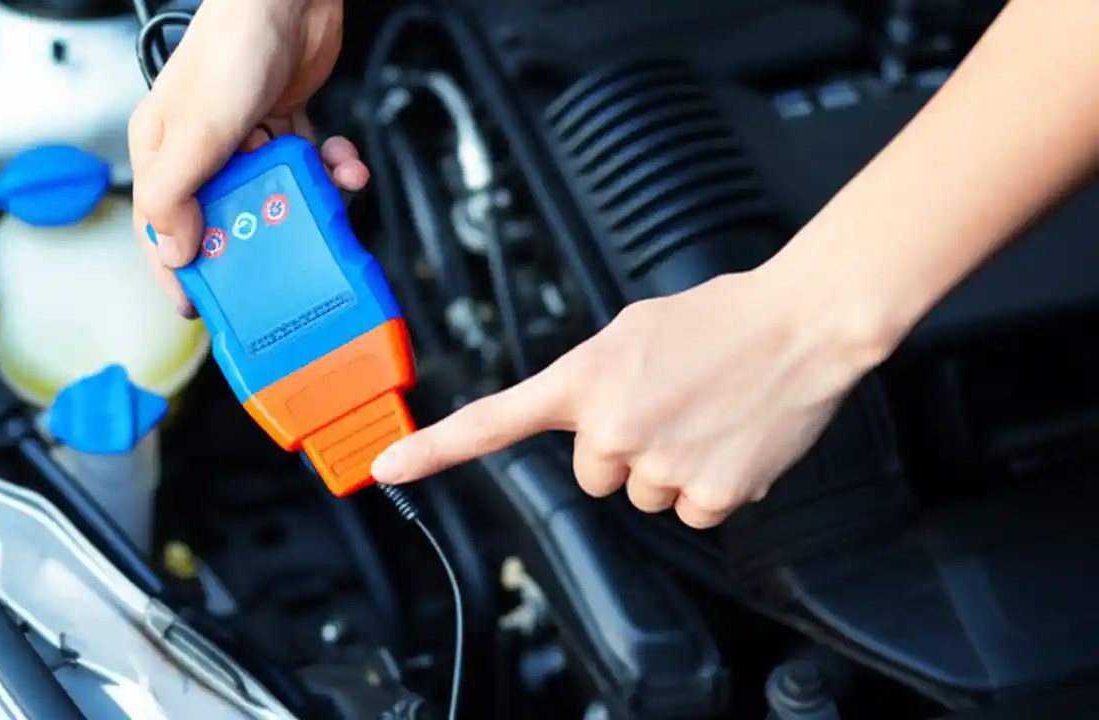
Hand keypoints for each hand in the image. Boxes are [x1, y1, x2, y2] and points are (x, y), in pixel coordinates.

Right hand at [128, 0, 366, 316]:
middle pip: (221, 216)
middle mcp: (200, 148)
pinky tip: (344, 164)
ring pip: (273, 193)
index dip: (176, 269)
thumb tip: (174, 251)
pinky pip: (308, 164)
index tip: (199, 306)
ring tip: (324, 198)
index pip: (160, 225)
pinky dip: (331, 167)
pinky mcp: (285, 123)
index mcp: (162, 151)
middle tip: (281, 258)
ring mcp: (245, 137)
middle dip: (254, 238)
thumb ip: (176, 194)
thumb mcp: (195, 132)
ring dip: (305, 199)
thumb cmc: (230, 50)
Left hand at [370, 267, 887, 527]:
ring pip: (643, 495)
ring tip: (705, 417)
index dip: (434, 451)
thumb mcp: (631, 331)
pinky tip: (730, 442)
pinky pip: (691, 512)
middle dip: (623, 449)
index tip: (387, 467)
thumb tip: (588, 418)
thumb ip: (594, 377)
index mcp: (584, 380)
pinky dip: (710, 487)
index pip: (493, 421)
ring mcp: (659, 466)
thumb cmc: (722, 317)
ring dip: (669, 468)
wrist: (801, 325)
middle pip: (592, 474)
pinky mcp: (709, 495)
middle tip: (667, 406)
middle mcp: (612, 428)